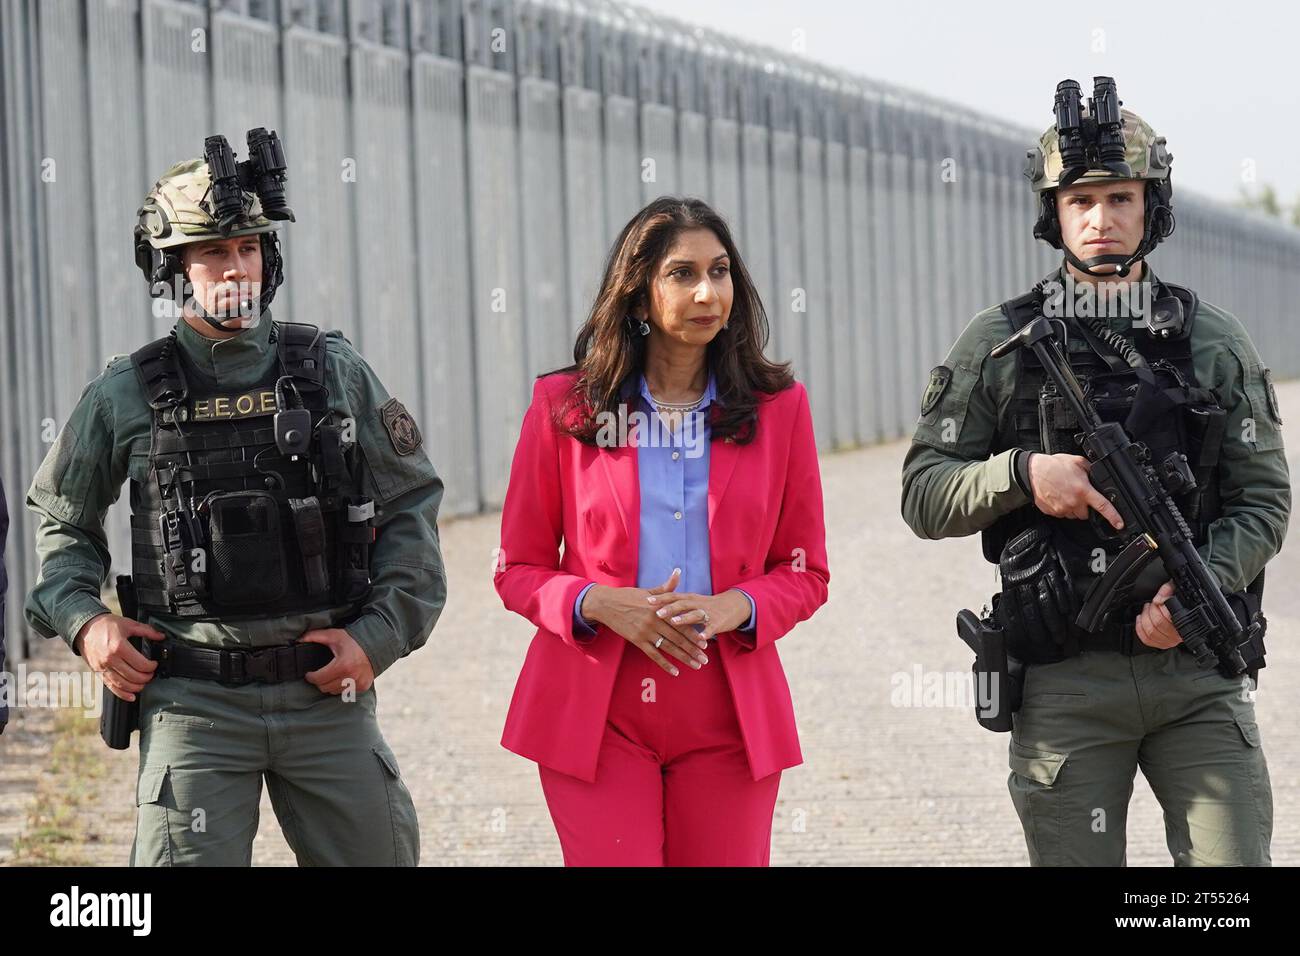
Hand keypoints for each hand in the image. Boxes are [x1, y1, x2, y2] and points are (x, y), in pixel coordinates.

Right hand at [76, 613, 166, 702]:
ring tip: (144, 683)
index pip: (140, 664)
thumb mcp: (128, 624)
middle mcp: (110, 659)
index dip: (151, 667)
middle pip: (133, 676)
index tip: (154, 664)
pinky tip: (131, 696)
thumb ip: (146, 631)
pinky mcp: (98, 673)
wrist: (85, 628)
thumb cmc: (105, 625)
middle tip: (151, 674)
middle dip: (146, 677)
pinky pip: (111, 687)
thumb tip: (161, 636)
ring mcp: (103, 668)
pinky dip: (122, 694)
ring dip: (136, 687)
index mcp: (119, 647)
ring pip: (123, 684)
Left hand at [301, 628, 375, 694]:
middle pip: (325, 687)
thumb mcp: (334, 635)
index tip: (309, 673)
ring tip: (332, 675)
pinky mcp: (363, 687)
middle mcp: (351, 677)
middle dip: (320, 681)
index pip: (319, 679)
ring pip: (334, 692)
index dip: (311, 677)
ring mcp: (358, 683)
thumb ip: (315, 636)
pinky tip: (343, 677)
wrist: (376, 645)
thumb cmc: (353, 640)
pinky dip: (341, 687)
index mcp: (342, 665)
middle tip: (320, 674)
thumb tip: (299, 639)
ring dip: (330, 685)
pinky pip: (345, 692)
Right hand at [581, 568, 709, 675]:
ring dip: (683, 658)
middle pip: (678, 637)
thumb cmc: (628, 596)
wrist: (606, 604)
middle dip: (693, 649)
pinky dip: (665, 664)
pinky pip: (653, 655)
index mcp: (660, 608)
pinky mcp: (637, 640)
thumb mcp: (649, 591)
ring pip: (669, 648)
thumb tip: (679, 572)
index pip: (681, 622)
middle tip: (705, 659)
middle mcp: (655, 621)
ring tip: (696, 665)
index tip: (706, 642)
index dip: (694, 633)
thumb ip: (667, 587)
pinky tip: (675, 672)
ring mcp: (646, 632)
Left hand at [647, 585, 750, 642]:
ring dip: (685, 618)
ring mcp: (708, 612)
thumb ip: (676, 601)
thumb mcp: (691, 600)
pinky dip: (706, 632)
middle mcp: (697, 603)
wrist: (733, 606)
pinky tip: (701, 639)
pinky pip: (711, 627)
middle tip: (657, 613)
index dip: (660, 598)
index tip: (647, 600)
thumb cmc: (707, 605)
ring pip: (695, 615)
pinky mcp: (718, 622)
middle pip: (682, 604)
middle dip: (669, 608)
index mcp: (689, 598)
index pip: (672, 596)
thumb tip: (656, 600)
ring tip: (674, 622)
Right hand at [1028, 452, 1124, 530]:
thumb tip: (1097, 474)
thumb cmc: (1052, 466)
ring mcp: (1062, 509)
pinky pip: (1062, 513)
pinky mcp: (1052, 512)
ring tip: (1065, 493)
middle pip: (1086, 513)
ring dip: (1073, 507)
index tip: (1119, 524)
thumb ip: (1090, 470)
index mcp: (1082, 490)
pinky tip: (1057, 496)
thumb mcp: (1077, 462)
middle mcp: (1073, 502)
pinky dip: (1062, 507)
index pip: (1103, 506)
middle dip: (1084, 506)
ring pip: (1074, 514)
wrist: (1031, 472)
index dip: (1114, 517)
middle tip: (1077, 494)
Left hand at [1135, 580, 1181, 648]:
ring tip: (1146, 610)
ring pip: (1151, 632)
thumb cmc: (1180, 604)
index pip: (1169, 616)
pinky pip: (1147, 640)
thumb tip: (1161, 596)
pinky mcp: (1162, 644)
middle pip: (1158, 623)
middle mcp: (1179, 634)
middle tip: (1151, 604)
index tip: (1157, 600)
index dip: (1160, 606)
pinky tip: (1140, 620)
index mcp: (1185, 621)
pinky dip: (1140, 629)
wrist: (1185, 616)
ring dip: (1145, 619)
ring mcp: (1170, 640)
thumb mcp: (1176, 592)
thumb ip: (1169, 590)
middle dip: (1151, 611)